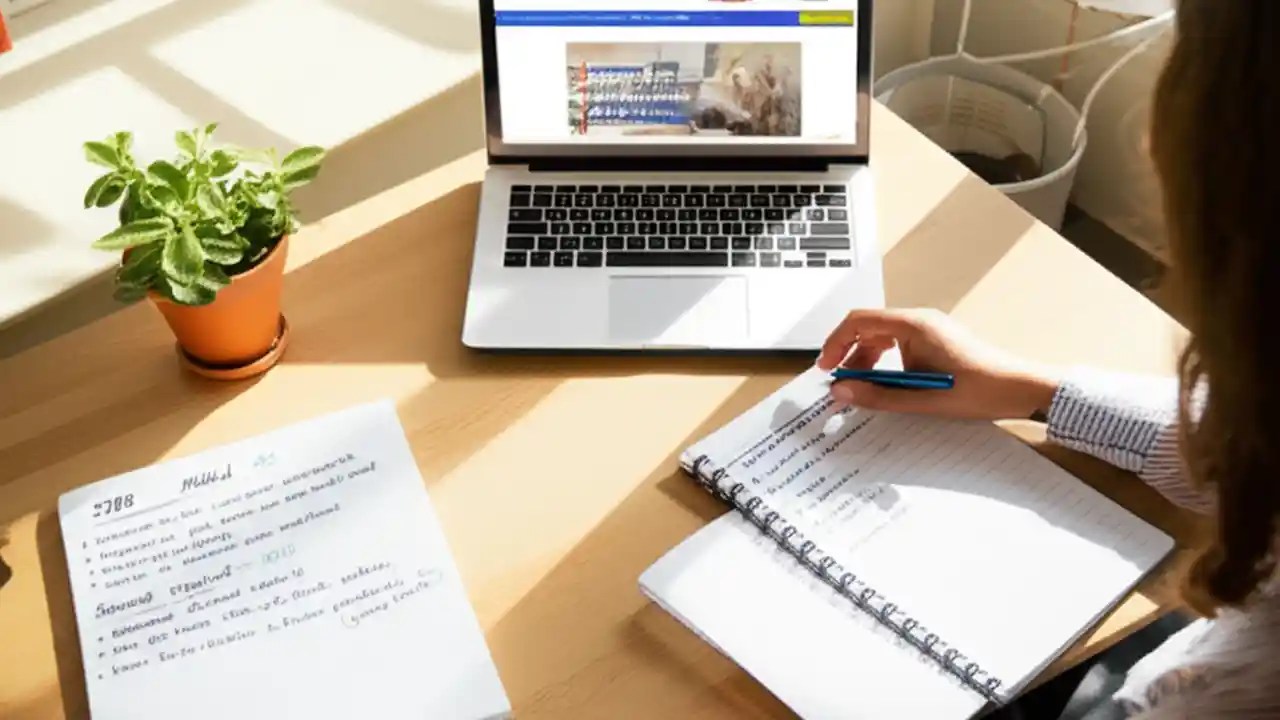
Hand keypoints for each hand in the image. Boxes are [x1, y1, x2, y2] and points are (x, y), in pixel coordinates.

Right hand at [816, 308, 1061, 419]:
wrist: (1021, 389)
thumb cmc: (981, 390)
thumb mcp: (923, 399)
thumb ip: (878, 396)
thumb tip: (842, 391)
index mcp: (916, 325)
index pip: (860, 321)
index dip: (836, 342)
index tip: (826, 367)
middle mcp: (920, 321)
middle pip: (868, 328)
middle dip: (849, 354)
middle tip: (840, 383)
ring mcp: (929, 330)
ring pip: (882, 338)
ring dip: (866, 360)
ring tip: (861, 388)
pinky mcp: (935, 342)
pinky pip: (899, 345)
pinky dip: (884, 363)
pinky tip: (885, 385)